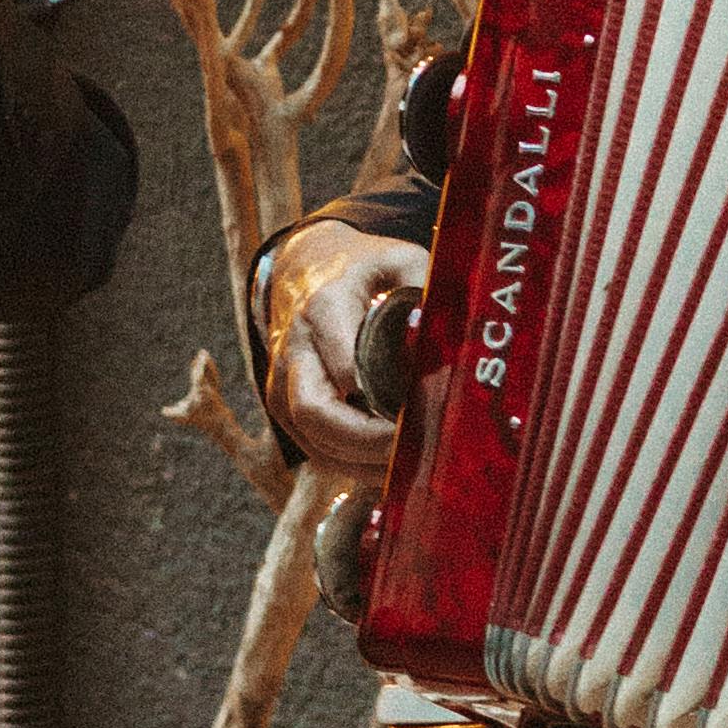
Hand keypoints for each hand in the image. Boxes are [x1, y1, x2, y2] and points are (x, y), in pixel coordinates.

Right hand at [263, 218, 414, 475]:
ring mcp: (282, 384)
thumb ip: (424, 284)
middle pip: (317, 413)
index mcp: (323, 308)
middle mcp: (294, 351)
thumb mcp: (398, 260)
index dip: (382, 399)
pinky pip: (317, 450)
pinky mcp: (284, 408)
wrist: (303, 270)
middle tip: (417, 450)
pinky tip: (391, 467)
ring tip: (413, 466)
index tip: (422, 415)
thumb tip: (445, 331)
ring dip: (365, 463)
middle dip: (368, 441)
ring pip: (315, 442)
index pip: (344, 365)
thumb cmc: (361, 270)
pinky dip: (354, 466)